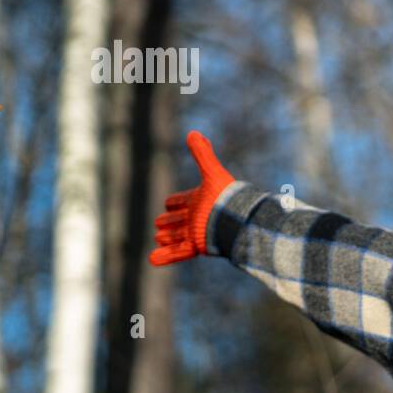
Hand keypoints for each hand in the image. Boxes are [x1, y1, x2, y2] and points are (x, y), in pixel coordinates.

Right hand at [149, 131, 235, 265]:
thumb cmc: (226, 196)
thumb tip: (193, 132)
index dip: (176, 202)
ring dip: (168, 238)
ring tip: (158, 237)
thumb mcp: (212, 173)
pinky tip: (152, 259)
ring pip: (178, 237)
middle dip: (170, 221)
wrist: (240, 220)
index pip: (183, 201)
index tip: (168, 202)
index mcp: (200, 200)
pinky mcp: (198, 247)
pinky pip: (178, 253)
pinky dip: (166, 256)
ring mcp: (198, 233)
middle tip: (159, 223)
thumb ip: (202, 154)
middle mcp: (198, 218)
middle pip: (180, 220)